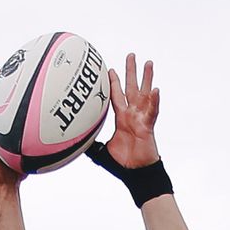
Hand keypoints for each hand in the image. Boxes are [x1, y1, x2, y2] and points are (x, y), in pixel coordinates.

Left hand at [100, 53, 160, 168]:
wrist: (135, 175)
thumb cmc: (123, 164)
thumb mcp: (100, 153)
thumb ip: (90, 146)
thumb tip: (74, 144)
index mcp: (122, 118)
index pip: (117, 96)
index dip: (114, 83)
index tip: (111, 69)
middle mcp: (133, 115)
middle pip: (132, 88)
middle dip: (131, 72)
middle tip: (130, 55)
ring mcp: (142, 119)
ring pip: (145, 94)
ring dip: (147, 78)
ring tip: (148, 62)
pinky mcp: (148, 127)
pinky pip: (152, 112)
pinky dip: (154, 101)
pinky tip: (155, 89)